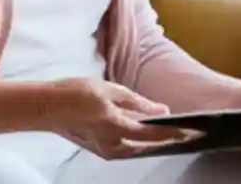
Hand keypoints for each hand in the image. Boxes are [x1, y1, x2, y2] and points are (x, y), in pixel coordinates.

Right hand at [47, 78, 195, 158]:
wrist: (46, 107)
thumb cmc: (75, 94)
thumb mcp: (110, 90)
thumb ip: (138, 103)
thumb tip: (162, 111)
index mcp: (116, 128)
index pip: (154, 134)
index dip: (175, 132)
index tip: (194, 130)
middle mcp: (112, 145)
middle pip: (149, 145)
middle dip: (170, 139)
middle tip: (191, 132)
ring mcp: (105, 151)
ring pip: (139, 149)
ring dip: (156, 142)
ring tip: (175, 133)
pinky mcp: (100, 150)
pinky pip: (127, 149)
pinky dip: (141, 143)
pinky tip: (150, 135)